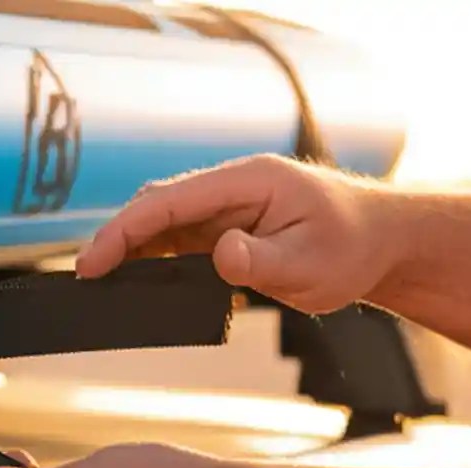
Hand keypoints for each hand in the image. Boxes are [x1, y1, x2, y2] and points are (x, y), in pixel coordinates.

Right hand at [78, 154, 404, 314]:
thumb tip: (219, 253)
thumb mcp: (312, 263)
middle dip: (117, 238)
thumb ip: (262, 261)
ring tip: (102, 283)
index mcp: (248, 180)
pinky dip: (152, 257)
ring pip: (162, 221)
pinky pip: (178, 238)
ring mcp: (227, 206)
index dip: (125, 230)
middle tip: (88, 278)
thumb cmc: (352, 247)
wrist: (382, 243)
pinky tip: (137, 281)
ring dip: (131, 249)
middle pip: (156, 206)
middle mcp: (231, 187)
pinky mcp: (227, 227)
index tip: (94, 262)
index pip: (169, 200)